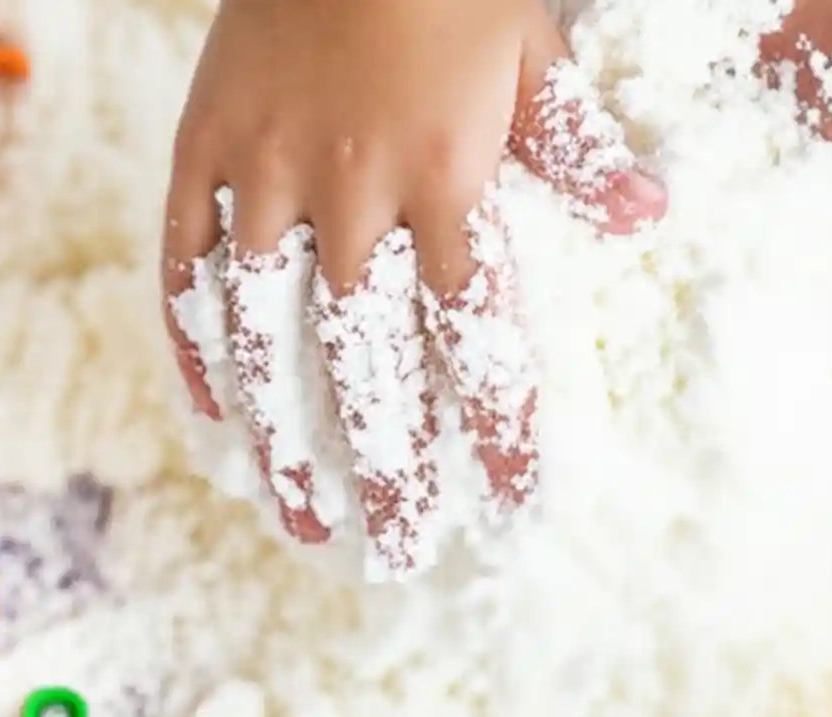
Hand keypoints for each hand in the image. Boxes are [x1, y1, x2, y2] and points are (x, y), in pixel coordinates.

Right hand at [161, 0, 666, 567]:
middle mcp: (354, 195)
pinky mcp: (201, 150)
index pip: (475, 330)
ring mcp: (266, 176)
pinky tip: (210, 414)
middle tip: (391, 549)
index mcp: (447, 177)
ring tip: (296, 515)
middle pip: (367, 359)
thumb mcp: (532, 51)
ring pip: (265, 332)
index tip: (508, 501)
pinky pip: (186, 262)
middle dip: (383, 461)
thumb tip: (646, 217)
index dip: (494, 422)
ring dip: (281, 433)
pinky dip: (196, 342)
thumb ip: (576, 147)